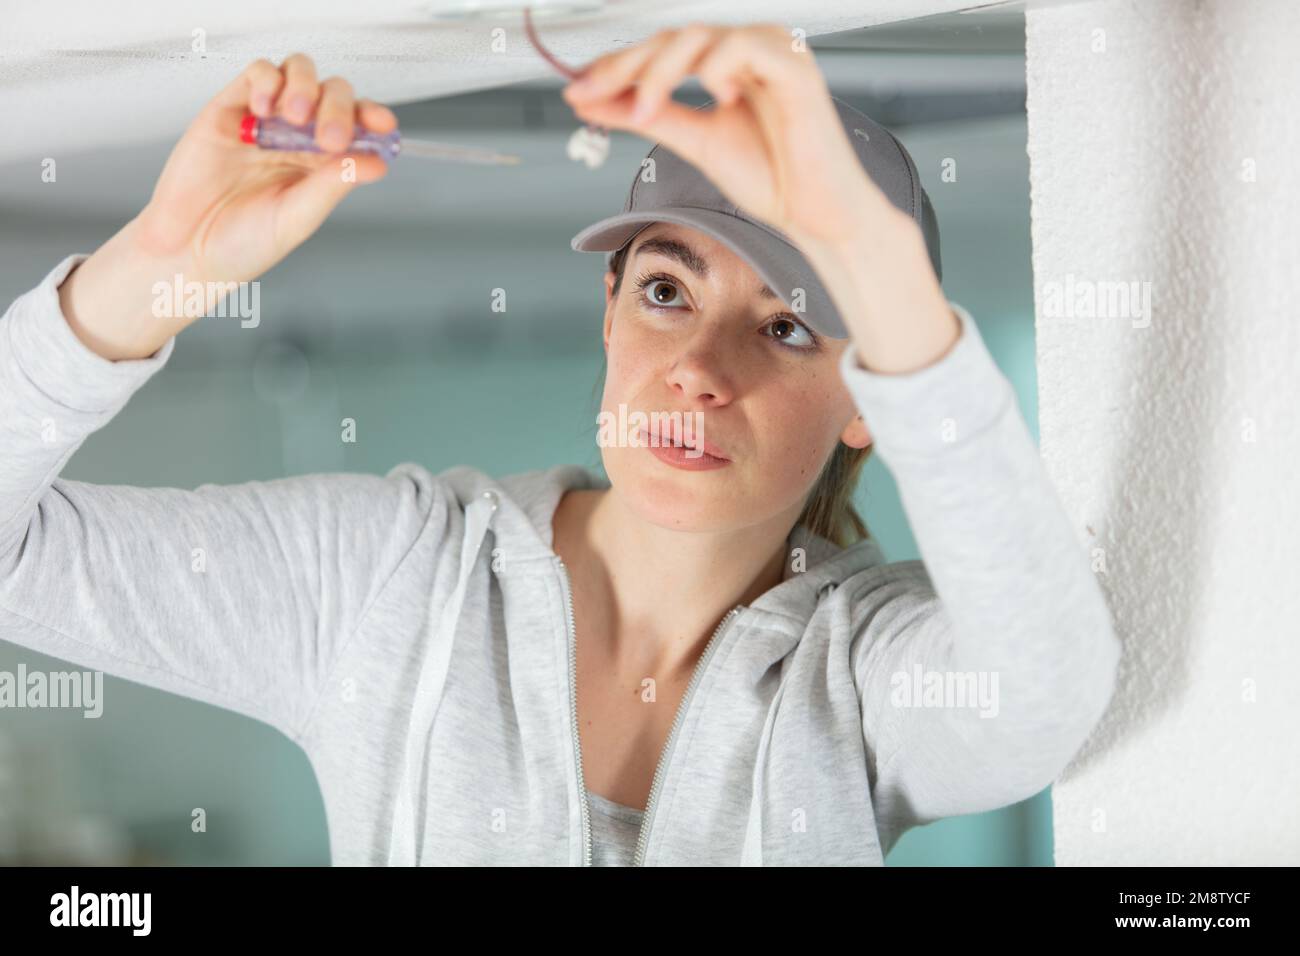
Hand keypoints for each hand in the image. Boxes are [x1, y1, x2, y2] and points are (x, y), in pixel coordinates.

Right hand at [134, 53, 395, 284]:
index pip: (358, 128)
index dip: (373, 119)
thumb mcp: (297, 218)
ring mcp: (266, 120)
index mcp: (323, 164)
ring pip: (298, 73)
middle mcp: (298, 137)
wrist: (188, 248)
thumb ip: (333, 185)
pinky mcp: (231, 108)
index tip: (384, 125)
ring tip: (295, 116)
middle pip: (332, 95)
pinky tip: (264, 108)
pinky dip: (267, 80)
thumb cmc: (243, 243)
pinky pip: (257, 73)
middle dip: (338, 107)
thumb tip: (376, 162)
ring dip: (305, 86)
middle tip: (328, 137)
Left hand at [560, 22, 897, 246]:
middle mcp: (748, 49)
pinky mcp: (796, 68)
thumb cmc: (771, 178)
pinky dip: (718, 69)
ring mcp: (773, 53)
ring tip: (646, 110)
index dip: (617, 66)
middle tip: (592, 93)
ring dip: (662, 72)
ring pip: (701, 37)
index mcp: (726, 62)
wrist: (815, 216)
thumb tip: (592, 100)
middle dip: (627, 67)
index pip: (662, 50)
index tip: (576, 88)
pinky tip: (714, 98)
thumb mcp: (693, 141)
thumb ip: (646, 116)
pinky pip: (746, 47)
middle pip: (674, 38)